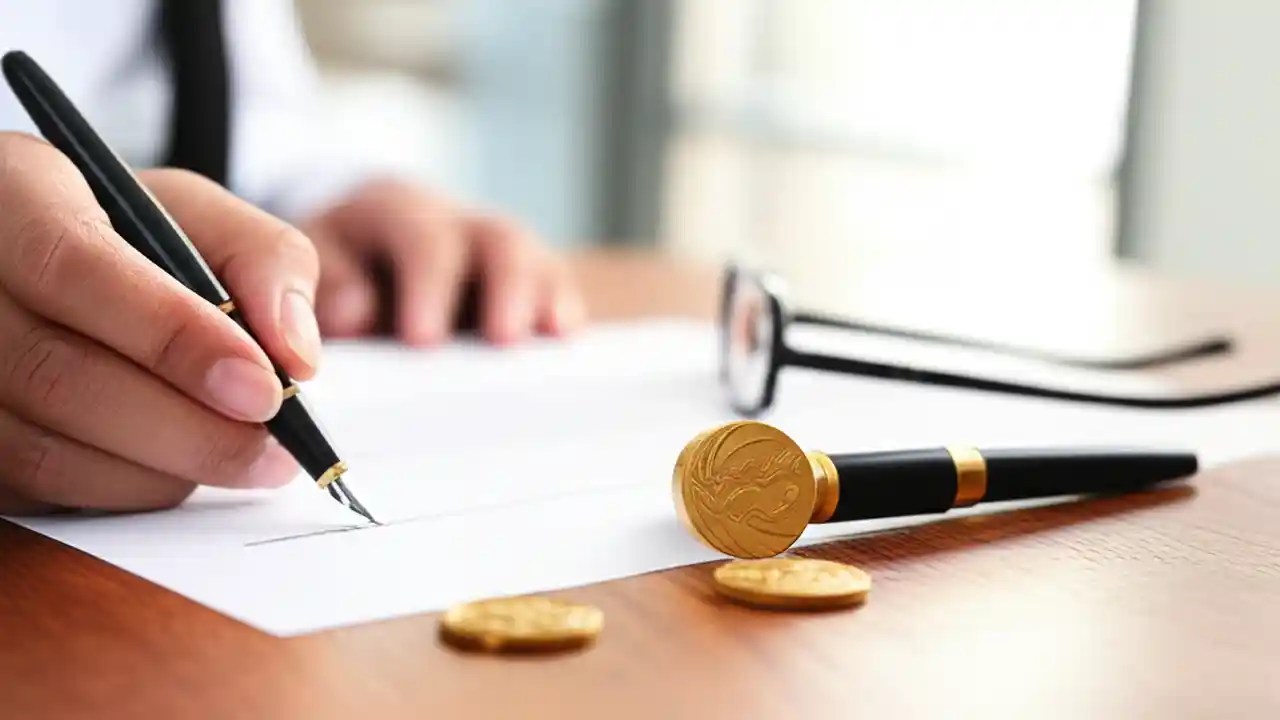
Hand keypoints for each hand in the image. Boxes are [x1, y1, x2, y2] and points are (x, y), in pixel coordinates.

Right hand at [0, 133, 318, 514]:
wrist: (43, 267)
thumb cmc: (132, 236)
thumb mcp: (203, 217)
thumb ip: (265, 262)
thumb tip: (297, 357)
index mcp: (14, 193)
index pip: (76, 267)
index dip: (175, 337)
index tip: (264, 387)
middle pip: (60, 376)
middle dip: (188, 429)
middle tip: (273, 449)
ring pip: (47, 448)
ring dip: (163, 469)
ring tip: (241, 456)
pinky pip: (42, 487)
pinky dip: (127, 489)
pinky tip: (178, 465)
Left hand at [302, 179, 585, 345]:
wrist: (364, 239)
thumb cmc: (340, 258)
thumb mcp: (315, 258)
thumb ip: (329, 283)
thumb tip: (353, 315)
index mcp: (400, 212)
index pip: (424, 240)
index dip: (430, 286)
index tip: (423, 339)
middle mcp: (461, 226)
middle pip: (501, 239)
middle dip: (507, 288)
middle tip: (503, 338)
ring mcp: (499, 255)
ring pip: (536, 262)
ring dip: (544, 300)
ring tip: (550, 339)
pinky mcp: (525, 285)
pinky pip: (554, 291)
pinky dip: (562, 312)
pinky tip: (564, 341)